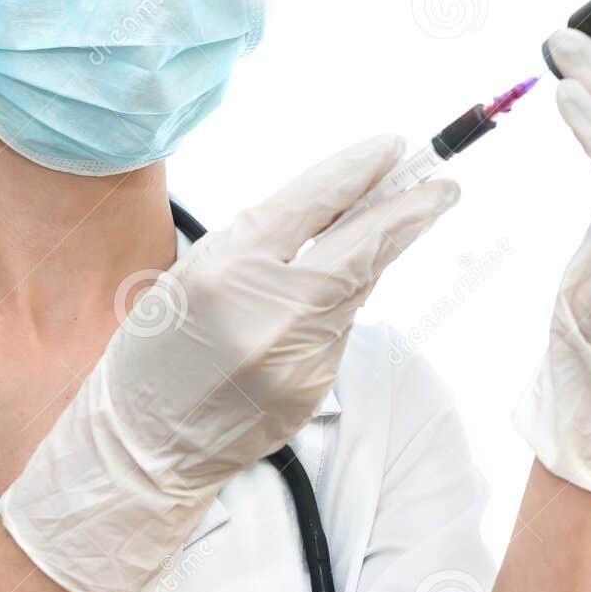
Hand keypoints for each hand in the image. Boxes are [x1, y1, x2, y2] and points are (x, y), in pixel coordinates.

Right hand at [2, 134, 458, 591]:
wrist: (147, 443)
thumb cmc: (159, 349)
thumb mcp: (194, 272)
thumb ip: (260, 237)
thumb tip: (332, 202)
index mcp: (230, 267)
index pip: (314, 201)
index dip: (360, 170)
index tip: (392, 148)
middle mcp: (273, 310)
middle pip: (363, 245)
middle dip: (410, 210)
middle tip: (443, 185)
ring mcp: (300, 354)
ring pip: (359, 286)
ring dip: (378, 252)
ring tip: (400, 221)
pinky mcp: (315, 386)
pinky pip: (342, 328)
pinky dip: (342, 302)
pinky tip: (324, 297)